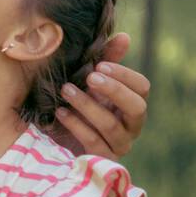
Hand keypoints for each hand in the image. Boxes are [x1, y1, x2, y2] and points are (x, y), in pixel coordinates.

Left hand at [52, 32, 149, 159]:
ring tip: (66, 90)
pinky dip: (76, 125)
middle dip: (114, 90)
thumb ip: (106, 60)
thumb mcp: (88, 81)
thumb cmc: (76, 103)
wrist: (53, 138)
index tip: (100, 65)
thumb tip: (124, 37)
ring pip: (111, 125)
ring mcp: (118, 145)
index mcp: (130, 103)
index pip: (142, 88)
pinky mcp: (100, 159)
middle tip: (90, 77)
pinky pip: (94, 142)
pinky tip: (60, 112)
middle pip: (137, 108)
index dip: (124, 75)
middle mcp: (130, 126)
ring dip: (88, 105)